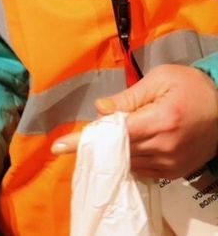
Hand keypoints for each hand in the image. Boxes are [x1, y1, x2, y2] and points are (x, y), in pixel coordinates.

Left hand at [50, 64, 217, 177]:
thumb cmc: (192, 87)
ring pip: (128, 163)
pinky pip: (142, 170)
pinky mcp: (175, 172)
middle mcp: (165, 147)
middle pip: (118, 151)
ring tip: (98, 142)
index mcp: (161, 121)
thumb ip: (128, 97)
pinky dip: (127, 161)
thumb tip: (99, 109)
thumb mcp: (161, 79)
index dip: (85, 139)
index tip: (58, 146)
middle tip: (71, 141)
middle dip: (95, 146)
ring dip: (110, 154)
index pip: (114, 133)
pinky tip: (120, 150)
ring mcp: (171, 164)